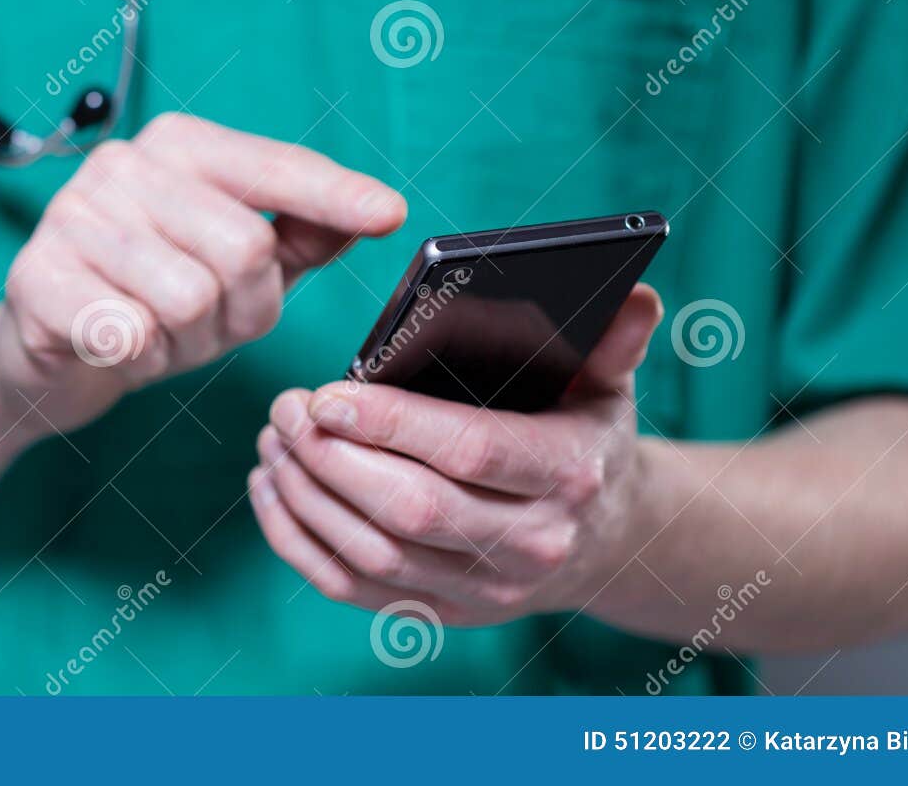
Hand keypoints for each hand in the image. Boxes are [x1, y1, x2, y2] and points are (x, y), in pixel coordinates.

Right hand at [0, 113, 405, 435]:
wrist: (40, 348)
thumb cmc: (151, 298)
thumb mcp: (237, 268)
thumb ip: (302, 236)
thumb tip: (374, 211)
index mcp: (180, 146)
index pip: (274, 166)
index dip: (334, 193)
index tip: (388, 213)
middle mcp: (124, 163)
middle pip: (243, 247)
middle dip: (241, 309)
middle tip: (204, 324)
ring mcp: (73, 214)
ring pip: (190, 296)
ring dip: (187, 340)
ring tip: (157, 334)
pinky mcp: (36, 275)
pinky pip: (128, 332)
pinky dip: (137, 357)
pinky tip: (114, 346)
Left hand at [249, 285, 662, 625]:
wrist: (606, 539)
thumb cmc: (586, 436)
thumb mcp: (608, 385)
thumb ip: (612, 339)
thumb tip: (635, 293)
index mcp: (569, 473)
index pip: (470, 450)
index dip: (391, 424)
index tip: (328, 393)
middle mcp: (531, 542)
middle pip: (411, 509)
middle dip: (334, 459)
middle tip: (287, 409)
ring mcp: (486, 590)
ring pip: (373, 554)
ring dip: (307, 497)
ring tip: (275, 439)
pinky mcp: (445, 613)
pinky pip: (354, 589)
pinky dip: (300, 543)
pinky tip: (272, 489)